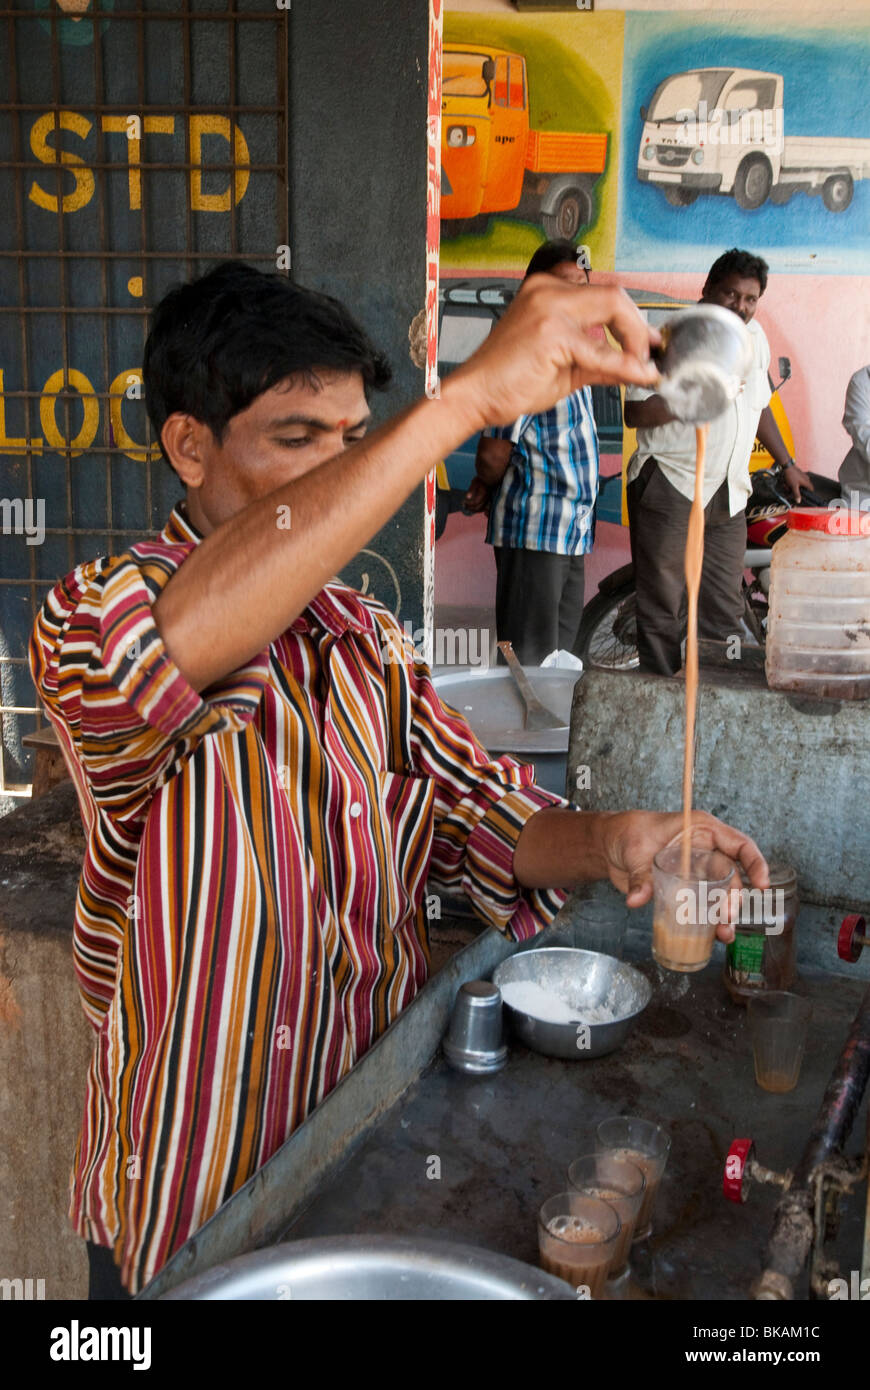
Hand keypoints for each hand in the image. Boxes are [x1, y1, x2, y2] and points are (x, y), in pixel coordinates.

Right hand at [443, 278, 660, 433]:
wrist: (475, 395)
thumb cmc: (510, 380)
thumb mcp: (566, 367)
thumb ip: (600, 360)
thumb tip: (636, 366)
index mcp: (548, 290)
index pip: (604, 294)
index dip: (632, 318)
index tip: (650, 342)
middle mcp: (549, 289)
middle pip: (614, 294)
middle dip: (640, 327)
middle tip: (649, 357)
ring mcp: (549, 307)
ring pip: (613, 307)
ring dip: (636, 340)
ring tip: (641, 368)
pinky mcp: (551, 333)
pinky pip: (600, 350)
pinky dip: (624, 365)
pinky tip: (637, 377)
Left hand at [463, 477, 491, 513]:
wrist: (489, 478)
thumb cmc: (481, 479)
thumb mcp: (475, 482)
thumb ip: (471, 490)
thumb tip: (467, 497)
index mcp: (483, 493)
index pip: (475, 502)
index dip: (469, 504)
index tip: (463, 502)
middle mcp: (487, 498)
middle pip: (478, 507)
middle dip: (470, 508)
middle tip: (464, 506)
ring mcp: (488, 500)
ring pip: (481, 509)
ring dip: (474, 510)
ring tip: (468, 507)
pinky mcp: (488, 501)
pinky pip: (484, 508)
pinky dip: (478, 509)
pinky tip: (473, 507)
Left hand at [596, 810, 767, 940]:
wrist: (611, 845)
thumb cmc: (629, 833)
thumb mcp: (635, 851)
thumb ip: (639, 876)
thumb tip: (636, 899)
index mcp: (701, 830)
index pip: (739, 844)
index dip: (755, 863)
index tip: (762, 884)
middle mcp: (704, 851)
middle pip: (732, 875)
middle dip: (735, 899)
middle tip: (728, 919)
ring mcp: (696, 871)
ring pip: (720, 894)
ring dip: (724, 915)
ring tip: (723, 935)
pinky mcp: (685, 889)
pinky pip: (703, 905)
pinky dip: (708, 920)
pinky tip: (710, 937)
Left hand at [781, 463, 812, 502]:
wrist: (787, 466)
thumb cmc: (791, 475)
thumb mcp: (794, 486)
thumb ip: (796, 494)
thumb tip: (799, 501)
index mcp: (807, 482)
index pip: (811, 489)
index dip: (809, 493)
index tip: (805, 496)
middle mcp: (806, 478)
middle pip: (803, 487)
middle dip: (796, 490)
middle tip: (790, 490)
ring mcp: (802, 476)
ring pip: (798, 484)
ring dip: (792, 487)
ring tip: (787, 486)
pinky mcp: (798, 474)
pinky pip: (795, 481)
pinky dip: (791, 483)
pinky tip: (786, 483)